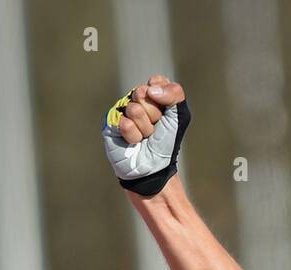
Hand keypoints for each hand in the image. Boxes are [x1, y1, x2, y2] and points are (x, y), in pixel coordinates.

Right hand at [102, 75, 189, 195]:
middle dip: (154, 115)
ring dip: (145, 129)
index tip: (166, 115)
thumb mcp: (180, 117)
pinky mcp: (110, 122)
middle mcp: (136, 100)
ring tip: (145, 137)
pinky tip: (134, 142)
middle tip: (154, 129)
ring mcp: (122, 109)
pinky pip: (125, 123)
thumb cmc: (166, 143)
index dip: (163, 99)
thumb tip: (151, 88)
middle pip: (144, 93)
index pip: (156, 82)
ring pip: (135, 110)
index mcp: (153, 95)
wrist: (153, 167)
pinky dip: (134, 136)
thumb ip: (175, 95)